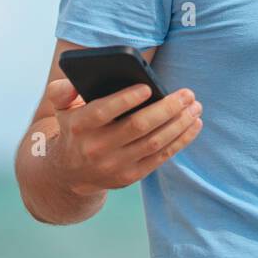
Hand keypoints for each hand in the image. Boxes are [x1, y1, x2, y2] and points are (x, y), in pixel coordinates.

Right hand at [45, 77, 202, 196]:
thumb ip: (62, 90)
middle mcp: (96, 148)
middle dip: (167, 109)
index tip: (148, 87)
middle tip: (188, 94)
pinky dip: (181, 140)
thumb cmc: (75, 128)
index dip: (126, 99)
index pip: (103, 111)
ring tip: (195, 107)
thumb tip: (75, 82)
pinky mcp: (130, 176)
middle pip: (138, 127)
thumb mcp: (62, 109)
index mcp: (79, 126)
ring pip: (154, 143)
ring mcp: (115, 165)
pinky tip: (194, 125)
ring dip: (180, 124)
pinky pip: (161, 157)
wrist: (70, 173)